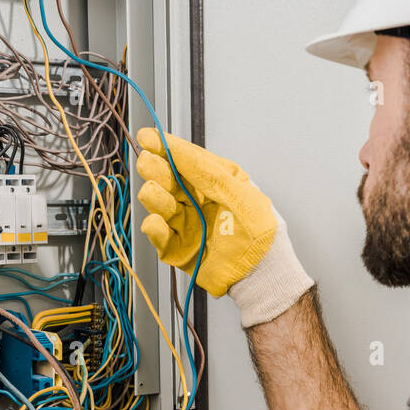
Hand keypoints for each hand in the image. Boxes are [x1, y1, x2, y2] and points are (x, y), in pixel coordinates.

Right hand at [135, 129, 313, 325]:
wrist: (261, 271)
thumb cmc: (259, 231)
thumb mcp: (238, 190)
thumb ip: (206, 169)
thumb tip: (177, 148)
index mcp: (213, 181)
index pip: (184, 160)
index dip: (164, 148)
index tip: (147, 138)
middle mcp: (196, 200)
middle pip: (166, 179)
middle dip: (155, 170)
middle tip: (149, 165)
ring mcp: (186, 224)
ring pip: (159, 205)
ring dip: (154, 197)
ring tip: (155, 194)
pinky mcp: (178, 249)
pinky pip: (159, 236)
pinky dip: (154, 229)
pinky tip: (156, 222)